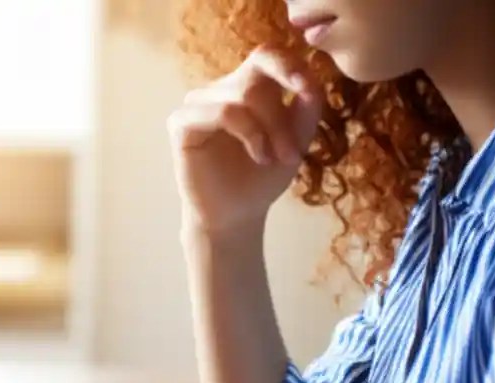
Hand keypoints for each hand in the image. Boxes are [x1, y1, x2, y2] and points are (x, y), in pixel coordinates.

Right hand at [168, 47, 322, 241]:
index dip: (288, 64)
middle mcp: (220, 90)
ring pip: (240, 96)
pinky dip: (247, 132)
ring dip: (266, 129)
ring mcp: (198, 105)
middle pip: (257, 80)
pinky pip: (221, 112)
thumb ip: (307, 106)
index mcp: (247, 86)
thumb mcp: (296, 139)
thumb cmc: (262, 177)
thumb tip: (312, 79)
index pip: (265, 55)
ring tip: (271, 159)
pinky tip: (257, 154)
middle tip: (293, 154)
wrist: (236, 215)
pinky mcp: (181, 124)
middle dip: (280, 118)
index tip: (306, 88)